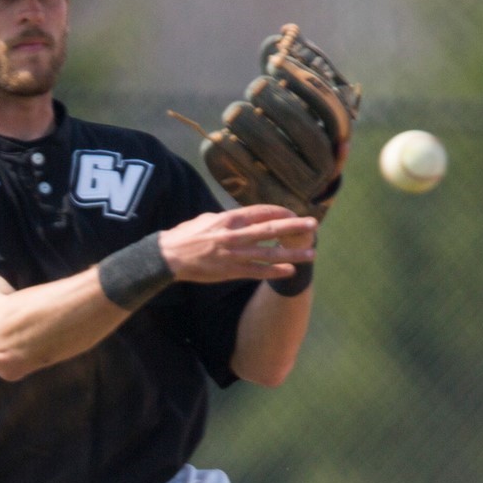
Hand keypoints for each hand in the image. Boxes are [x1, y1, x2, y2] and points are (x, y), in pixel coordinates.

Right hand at [159, 204, 315, 284]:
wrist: (169, 256)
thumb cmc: (186, 235)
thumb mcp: (207, 218)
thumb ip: (228, 219)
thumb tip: (242, 217)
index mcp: (229, 219)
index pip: (261, 211)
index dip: (280, 211)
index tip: (293, 211)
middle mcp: (234, 235)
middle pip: (271, 229)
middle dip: (294, 226)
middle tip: (314, 224)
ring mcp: (234, 255)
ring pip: (269, 254)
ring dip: (293, 253)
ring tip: (311, 254)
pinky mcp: (231, 271)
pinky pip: (258, 272)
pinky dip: (275, 272)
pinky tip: (290, 271)